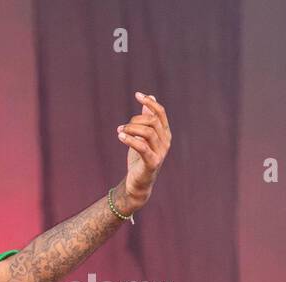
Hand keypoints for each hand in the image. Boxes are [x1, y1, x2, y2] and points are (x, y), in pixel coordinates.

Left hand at [116, 91, 171, 212]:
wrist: (138, 183)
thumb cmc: (140, 159)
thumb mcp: (142, 137)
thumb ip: (147, 120)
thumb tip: (150, 100)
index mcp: (165, 133)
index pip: (160, 113)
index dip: (150, 103)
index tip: (137, 95)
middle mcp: (165, 141)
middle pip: (153, 121)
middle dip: (135, 120)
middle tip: (121, 127)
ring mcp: (161, 152)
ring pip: (148, 132)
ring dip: (131, 129)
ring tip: (119, 132)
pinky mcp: (152, 162)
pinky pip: (143, 147)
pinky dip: (131, 140)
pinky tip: (120, 137)